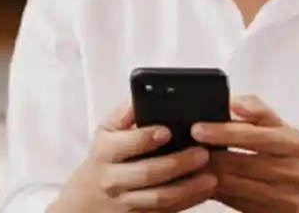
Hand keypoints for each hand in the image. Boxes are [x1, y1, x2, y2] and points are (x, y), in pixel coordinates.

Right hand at [50, 103, 217, 211]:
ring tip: (211, 176)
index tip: (166, 130)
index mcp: (105, 152)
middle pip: (147, 173)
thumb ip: (125, 113)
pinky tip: (206, 190)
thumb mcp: (106, 132)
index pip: (125, 145)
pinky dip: (189, 201)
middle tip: (202, 153)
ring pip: (160, 198)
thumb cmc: (105, 158)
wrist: (87, 201)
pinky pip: (168, 211)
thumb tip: (142, 96)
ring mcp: (127, 202)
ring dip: (188, 188)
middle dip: (177, 163)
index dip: (145, 138)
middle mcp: (114, 179)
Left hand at [191, 95, 298, 212]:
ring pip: (234, 183)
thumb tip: (232, 102)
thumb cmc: (292, 157)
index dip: (225, 131)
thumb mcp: (283, 130)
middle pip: (241, 161)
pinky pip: (234, 201)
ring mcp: (282, 195)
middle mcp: (291, 169)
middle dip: (210, 154)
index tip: (199, 127)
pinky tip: (201, 181)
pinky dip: (215, 190)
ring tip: (189, 162)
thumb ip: (259, 111)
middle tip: (187, 145)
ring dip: (208, 173)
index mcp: (292, 142)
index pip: (255, 134)